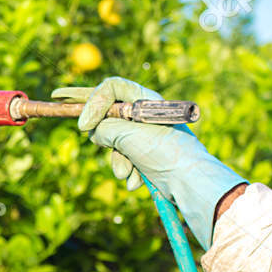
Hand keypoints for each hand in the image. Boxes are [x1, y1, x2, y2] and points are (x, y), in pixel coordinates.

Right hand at [51, 76, 245, 248]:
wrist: (189, 182)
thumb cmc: (163, 152)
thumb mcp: (127, 135)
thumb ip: (104, 128)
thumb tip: (95, 133)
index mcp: (146, 101)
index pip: (111, 88)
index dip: (92, 102)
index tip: (83, 125)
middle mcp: (146, 116)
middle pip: (110, 117)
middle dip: (104, 137)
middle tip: (97, 142)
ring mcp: (147, 137)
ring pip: (115, 143)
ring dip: (118, 161)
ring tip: (128, 171)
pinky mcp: (147, 158)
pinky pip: (126, 160)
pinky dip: (128, 171)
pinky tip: (138, 180)